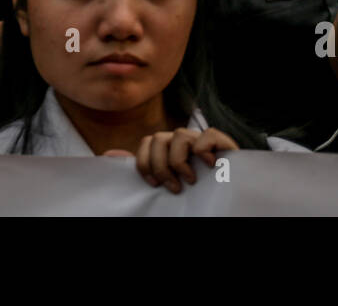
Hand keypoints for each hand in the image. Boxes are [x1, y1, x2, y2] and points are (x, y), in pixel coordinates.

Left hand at [119, 127, 238, 192]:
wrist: (228, 204)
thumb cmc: (195, 197)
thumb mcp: (164, 183)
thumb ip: (142, 168)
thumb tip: (109, 154)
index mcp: (168, 151)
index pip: (147, 142)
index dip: (145, 163)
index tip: (154, 185)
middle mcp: (183, 143)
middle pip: (159, 138)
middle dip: (161, 166)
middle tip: (173, 187)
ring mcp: (202, 141)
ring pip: (179, 134)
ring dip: (179, 161)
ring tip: (190, 180)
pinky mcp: (222, 143)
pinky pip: (207, 134)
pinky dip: (204, 149)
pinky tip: (209, 165)